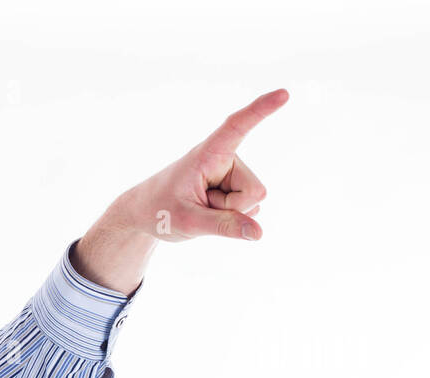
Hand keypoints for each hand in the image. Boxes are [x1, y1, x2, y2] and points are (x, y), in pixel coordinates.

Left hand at [117, 87, 288, 242]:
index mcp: (208, 153)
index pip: (237, 126)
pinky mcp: (236, 188)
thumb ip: (223, 226)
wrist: (145, 214)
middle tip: (200, 206)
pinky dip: (230, 217)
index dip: (261, 110)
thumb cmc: (160, 210)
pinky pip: (250, 210)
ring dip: (228, 213)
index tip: (284, 94)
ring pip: (254, 202)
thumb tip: (258, 232)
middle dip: (232, 208)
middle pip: (255, 191)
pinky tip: (209, 210)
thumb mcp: (188, 222)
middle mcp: (226, 158)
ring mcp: (234, 174)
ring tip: (201, 207)